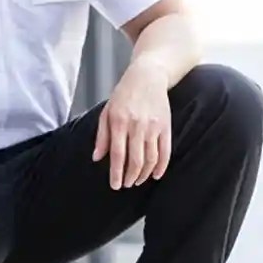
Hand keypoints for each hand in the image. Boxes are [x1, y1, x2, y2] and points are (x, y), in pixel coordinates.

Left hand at [93, 60, 172, 188]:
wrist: (147, 76)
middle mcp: (137, 125)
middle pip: (135, 160)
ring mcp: (153, 127)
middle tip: (126, 184)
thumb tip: (96, 157)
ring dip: (144, 174)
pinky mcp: (165, 127)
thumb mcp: (107, 111)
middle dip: (130, 177)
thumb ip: (102, 136)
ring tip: (137, 181)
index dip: (116, 173)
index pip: (117, 154)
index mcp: (119, 122)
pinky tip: (156, 175)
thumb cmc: (123, 95)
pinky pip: (165, 152)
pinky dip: (161, 166)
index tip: (115, 185)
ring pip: (150, 158)